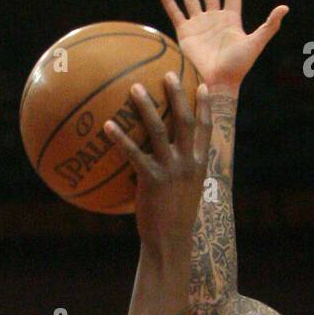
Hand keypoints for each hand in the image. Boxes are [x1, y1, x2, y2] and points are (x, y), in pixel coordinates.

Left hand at [105, 74, 210, 252]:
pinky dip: (121, 138)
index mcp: (199, 164)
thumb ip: (177, 172)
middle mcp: (188, 163)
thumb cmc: (172, 219)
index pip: (206, 128)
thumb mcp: (182, 193)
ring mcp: (171, 170)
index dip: (206, 106)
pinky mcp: (152, 181)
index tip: (203, 85)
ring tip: (134, 87)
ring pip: (160, 130)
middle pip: (185, 120)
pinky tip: (107, 126)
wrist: (170, 242)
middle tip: (168, 72)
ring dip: (147, 107)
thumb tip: (158, 158)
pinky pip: (134, 154)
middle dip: (178, 94)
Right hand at [160, 0, 287, 90]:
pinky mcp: (185, 34)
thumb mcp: (256, 43)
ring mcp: (198, 26)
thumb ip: (269, 25)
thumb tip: (285, 7)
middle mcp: (214, 20)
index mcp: (231, 20)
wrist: (218, 83)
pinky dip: (169, 2)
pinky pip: (175, 14)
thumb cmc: (238, 66)